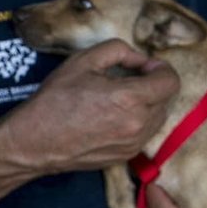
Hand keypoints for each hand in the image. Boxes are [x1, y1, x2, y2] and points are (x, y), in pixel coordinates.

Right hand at [0, 40, 178, 172]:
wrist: (36, 141)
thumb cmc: (55, 100)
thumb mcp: (82, 60)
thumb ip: (118, 50)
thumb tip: (138, 59)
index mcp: (130, 98)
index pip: (170, 81)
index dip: (160, 68)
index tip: (143, 66)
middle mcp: (138, 124)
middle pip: (167, 99)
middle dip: (153, 84)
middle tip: (128, 79)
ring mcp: (133, 144)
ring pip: (158, 117)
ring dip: (147, 103)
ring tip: (119, 98)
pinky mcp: (125, 156)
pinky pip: (144, 134)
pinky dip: (137, 121)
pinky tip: (112, 116)